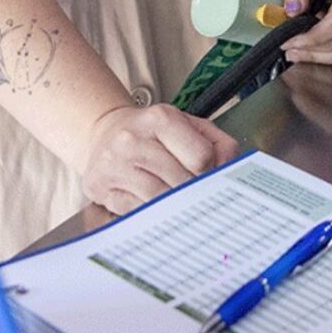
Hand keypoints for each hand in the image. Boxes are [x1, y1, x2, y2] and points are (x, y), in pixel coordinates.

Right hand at [81, 103, 237, 214]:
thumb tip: (232, 170)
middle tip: (199, 198)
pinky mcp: (99, 187)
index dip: (210, 172)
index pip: (200, 157)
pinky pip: (135, 212)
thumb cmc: (154, 132)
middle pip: (180, 181)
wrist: (106, 131)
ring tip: (180, 205)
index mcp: (161, 118)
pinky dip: (150, 214)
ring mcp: (113, 164)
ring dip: (174, 207)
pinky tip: (154, 207)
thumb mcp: (190, 125)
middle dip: (194, 193)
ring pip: (157, 200)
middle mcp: (133, 139)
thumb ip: (219, 144)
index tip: (208, 177)